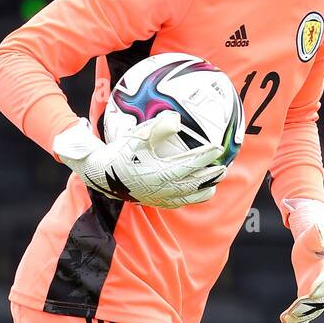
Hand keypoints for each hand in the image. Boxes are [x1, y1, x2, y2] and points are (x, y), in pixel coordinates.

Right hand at [53, 113, 224, 208]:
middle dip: (210, 176)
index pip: (192, 164)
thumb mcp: (138, 135)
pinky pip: (176, 203)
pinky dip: (188, 199)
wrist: (100, 173)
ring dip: (203, 191)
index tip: (219, 147)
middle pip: (195, 184)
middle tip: (223, 169)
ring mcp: (158, 197)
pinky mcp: (153, 202)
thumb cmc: (120, 151)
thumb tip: (177, 119)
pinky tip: (192, 194)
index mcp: (162, 172)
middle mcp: (163, 188)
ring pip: (188, 197)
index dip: (207, 156)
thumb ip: (159, 127)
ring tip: (214, 185)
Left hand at [279, 198, 323, 322]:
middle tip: (290, 315)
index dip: (319, 287)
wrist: (315, 244)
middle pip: (318, 300)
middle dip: (305, 309)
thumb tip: (321, 229)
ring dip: (299, 319)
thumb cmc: (314, 237)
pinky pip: (305, 314)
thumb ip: (318, 234)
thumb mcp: (314, 234)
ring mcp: (320, 294)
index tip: (310, 294)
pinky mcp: (309, 299)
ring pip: (311, 310)